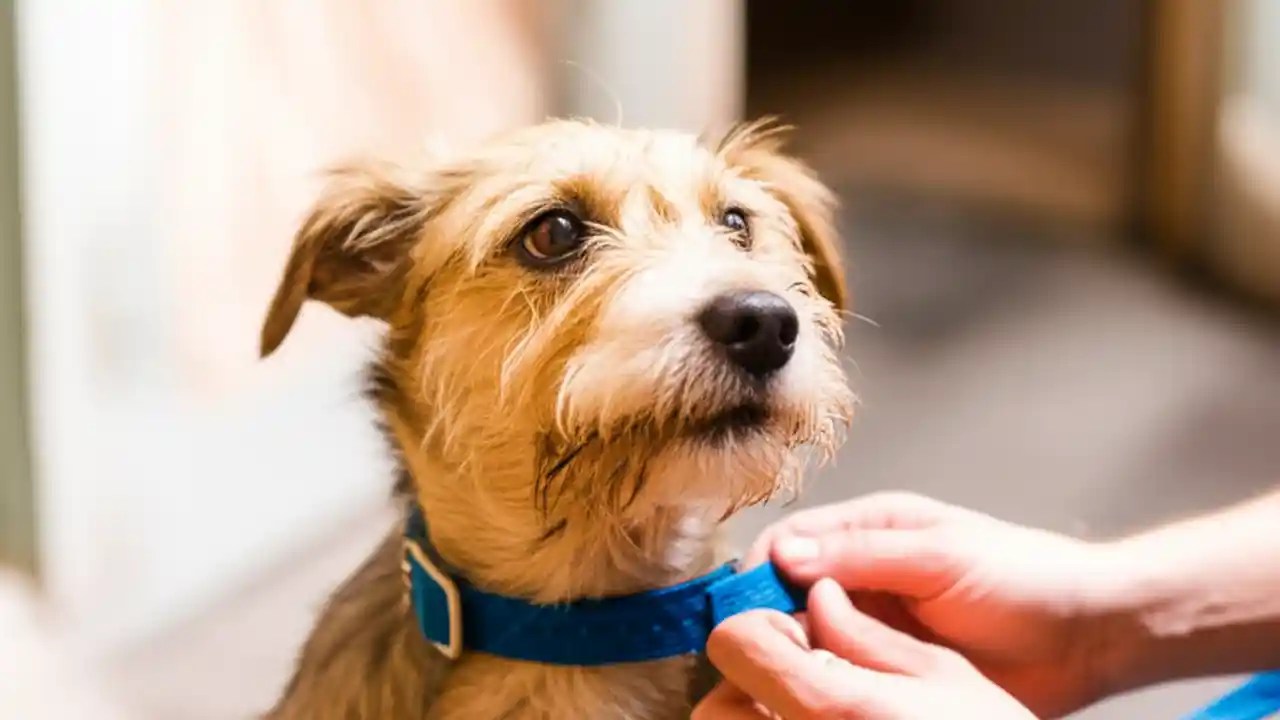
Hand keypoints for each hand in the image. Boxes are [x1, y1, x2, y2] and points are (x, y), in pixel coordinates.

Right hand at [747, 493, 1120, 716]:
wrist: (1088, 636)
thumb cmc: (1023, 578)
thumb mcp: (941, 558)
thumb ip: (864, 556)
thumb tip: (783, 555)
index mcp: (869, 532)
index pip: (790, 542)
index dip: (757, 572)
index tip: (738, 609)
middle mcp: (861, 575)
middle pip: (787, 593)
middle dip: (764, 621)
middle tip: (751, 656)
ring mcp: (874, 625)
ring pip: (807, 637)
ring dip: (789, 656)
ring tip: (776, 683)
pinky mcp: (889, 669)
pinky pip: (839, 674)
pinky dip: (818, 685)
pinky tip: (808, 699)